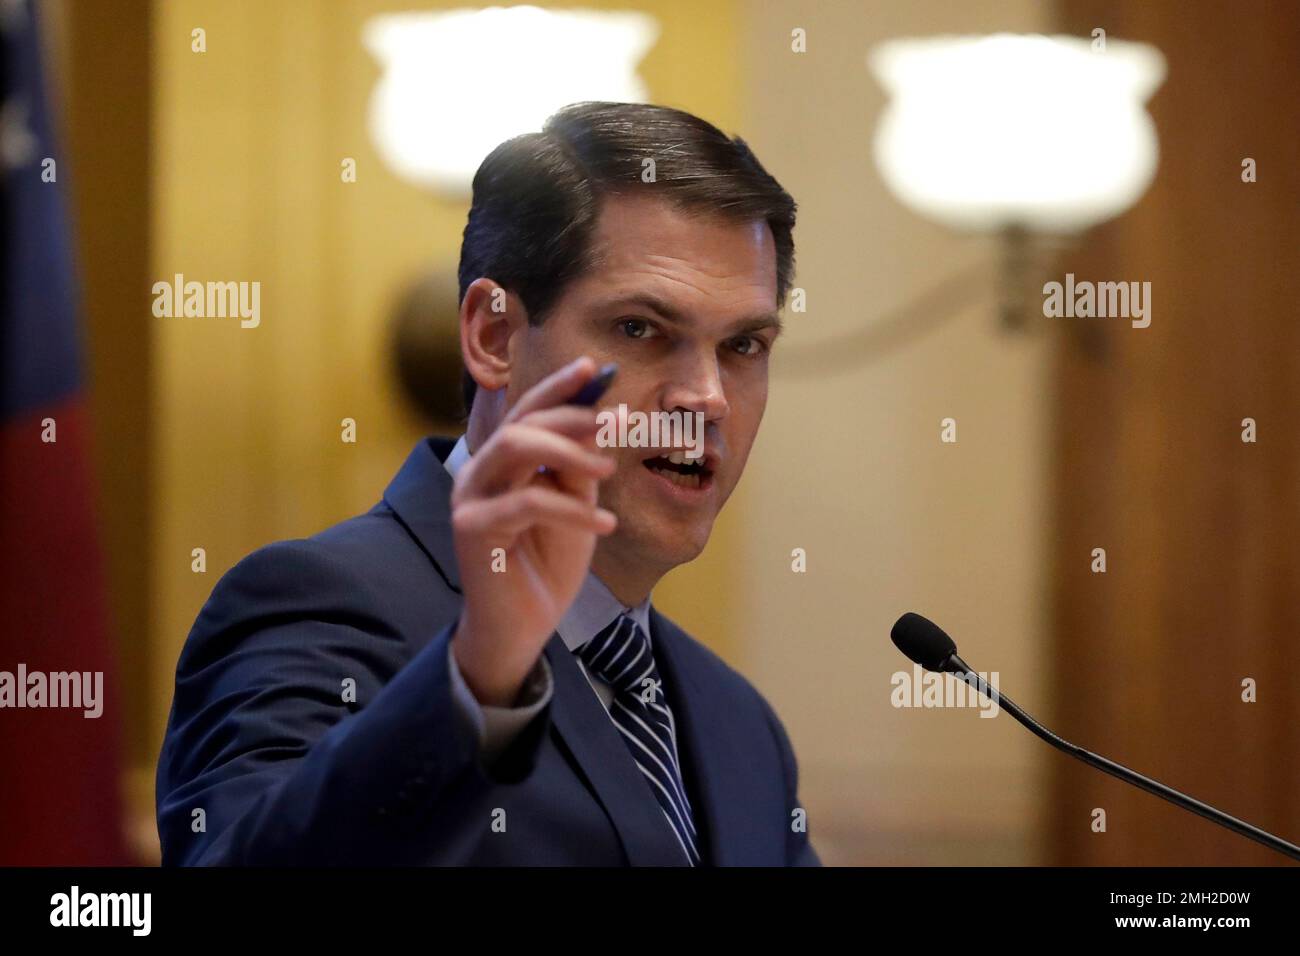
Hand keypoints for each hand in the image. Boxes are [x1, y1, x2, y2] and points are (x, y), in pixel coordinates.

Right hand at [449, 357, 616, 705]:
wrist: (522, 626)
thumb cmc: (544, 564)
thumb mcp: (574, 505)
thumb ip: (580, 466)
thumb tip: (604, 418)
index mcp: (501, 463)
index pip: (526, 412)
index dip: (557, 388)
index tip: (593, 368)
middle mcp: (478, 472)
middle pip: (520, 422)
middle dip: (571, 417)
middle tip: (615, 426)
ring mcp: (469, 498)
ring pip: (514, 447)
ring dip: (567, 450)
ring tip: (608, 469)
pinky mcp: (472, 530)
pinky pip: (526, 502)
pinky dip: (571, 509)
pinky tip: (605, 525)